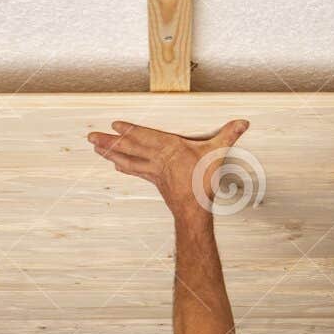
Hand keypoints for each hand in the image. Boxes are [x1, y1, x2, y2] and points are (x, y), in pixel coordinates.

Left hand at [87, 119, 250, 215]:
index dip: (130, 131)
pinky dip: (124, 167)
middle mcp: (158, 160)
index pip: (146, 138)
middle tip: (90, 136)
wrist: (196, 211)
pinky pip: (136, 171)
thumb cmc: (204, 182)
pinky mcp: (156, 182)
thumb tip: (243, 122)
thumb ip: (229, 135)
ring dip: (110, 153)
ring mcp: (154, 172)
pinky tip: (115, 166)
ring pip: (128, 160)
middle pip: (130, 149)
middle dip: (109, 142)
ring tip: (95, 147)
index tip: (113, 125)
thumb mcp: (218, 154)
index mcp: (170, 149)